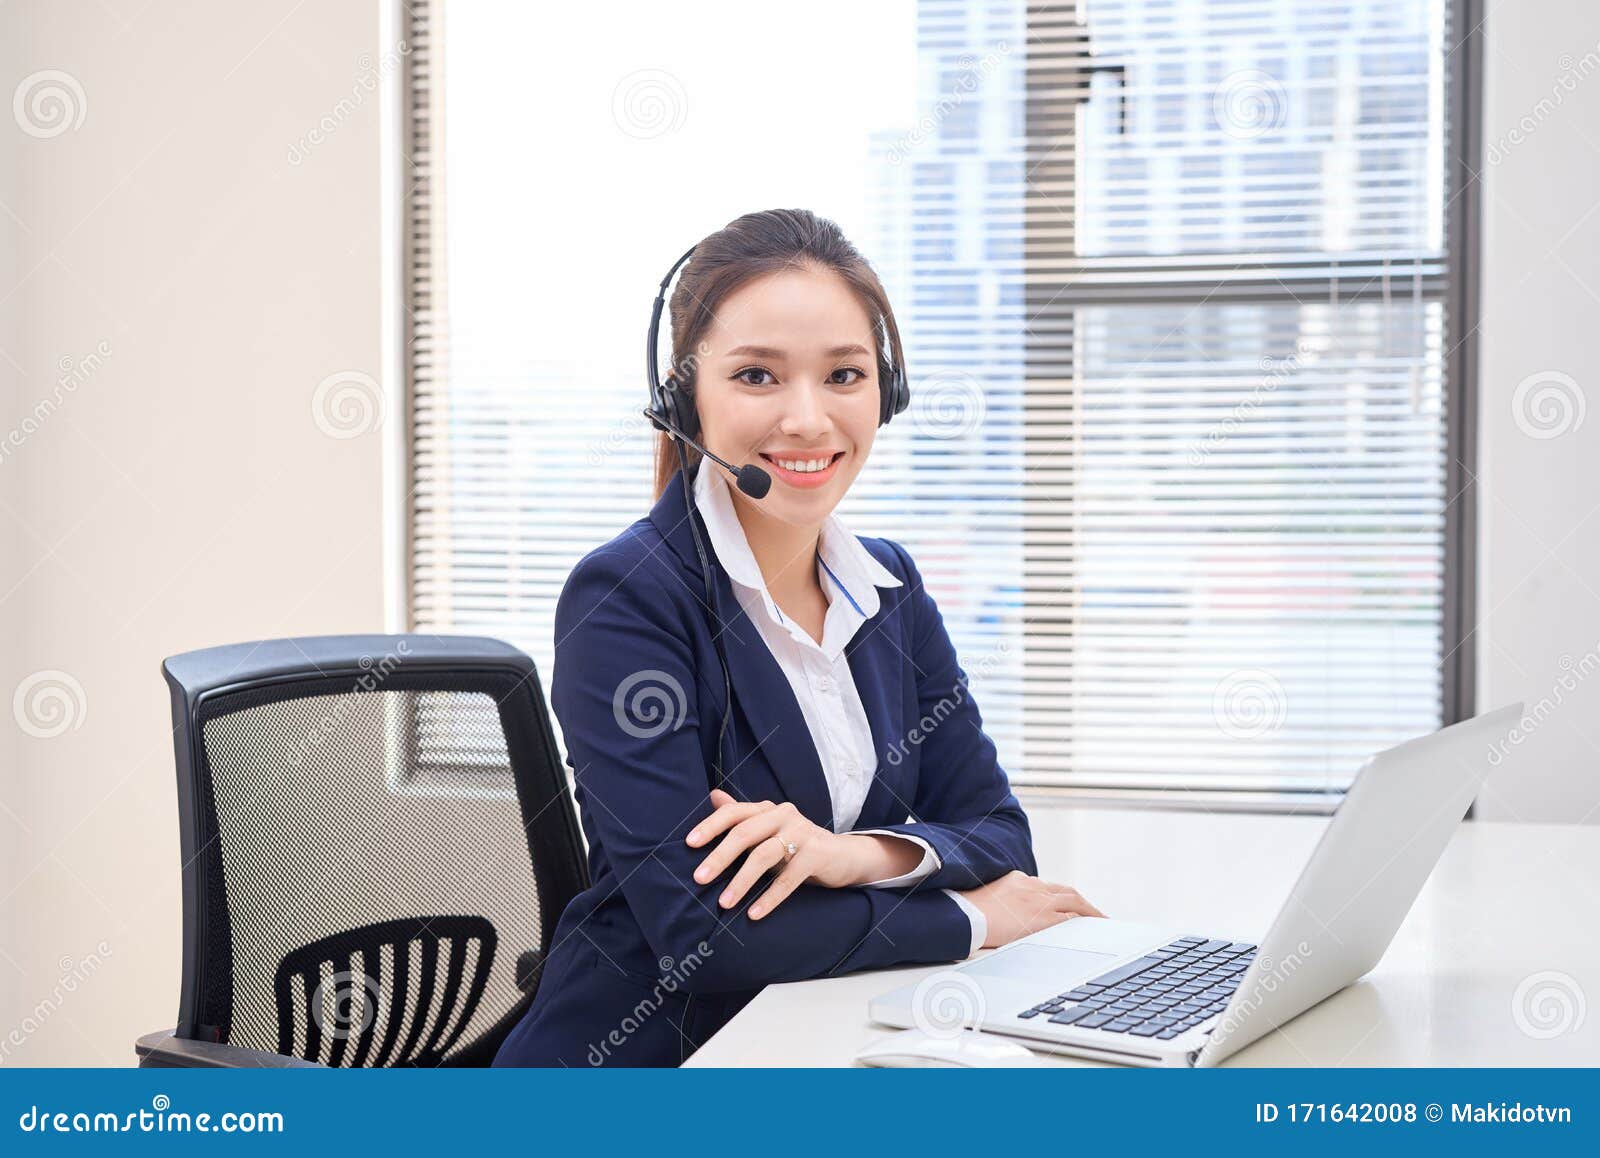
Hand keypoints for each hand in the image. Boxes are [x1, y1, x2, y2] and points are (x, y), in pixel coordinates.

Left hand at [685, 789, 879, 919]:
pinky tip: (754, 914)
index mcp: (767, 809)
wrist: (842, 857)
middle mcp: (783, 815)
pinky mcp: (817, 853)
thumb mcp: (768, 831)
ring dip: (741, 882)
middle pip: (744, 833)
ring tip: (724, 903)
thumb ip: (742, 817)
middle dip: (719, 857)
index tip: (689, 844)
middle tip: (698, 878)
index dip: (710, 826)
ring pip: (764, 855)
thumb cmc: (796, 845)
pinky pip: (789, 878)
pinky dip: (770, 897)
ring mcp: (802, 832)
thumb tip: (713, 796)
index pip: (733, 813)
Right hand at [959, 870, 1106, 948]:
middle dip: (1083, 902)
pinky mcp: (1043, 920)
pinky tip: (1092, 933)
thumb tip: (1001, 913)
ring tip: (1101, 922)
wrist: (964, 914)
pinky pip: (1071, 921)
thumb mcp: (986, 896)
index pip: (1047, 887)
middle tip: (1095, 913)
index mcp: (1018, 880)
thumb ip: (1002, 900)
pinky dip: (1084, 924)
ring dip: (1090, 913)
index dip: (1061, 897)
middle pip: (1067, 892)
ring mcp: (1040, 902)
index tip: (1068, 905)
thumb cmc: (968, 910)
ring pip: (1075, 903)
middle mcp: (1033, 887)